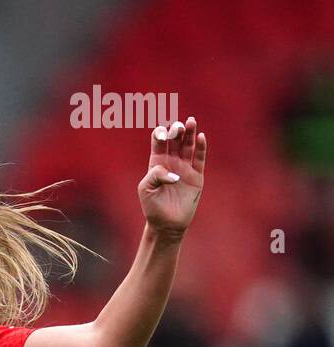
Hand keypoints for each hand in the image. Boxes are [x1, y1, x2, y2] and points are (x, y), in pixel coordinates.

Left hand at [138, 116, 206, 238]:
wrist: (166, 224)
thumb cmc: (153, 207)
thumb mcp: (145, 189)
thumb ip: (154, 175)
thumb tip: (173, 173)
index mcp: (157, 162)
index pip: (159, 141)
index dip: (160, 134)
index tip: (161, 136)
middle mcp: (172, 162)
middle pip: (175, 139)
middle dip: (176, 130)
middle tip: (177, 128)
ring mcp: (185, 168)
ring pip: (188, 145)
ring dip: (190, 132)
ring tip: (190, 121)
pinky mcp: (196, 176)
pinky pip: (200, 158)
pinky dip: (201, 147)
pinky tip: (201, 136)